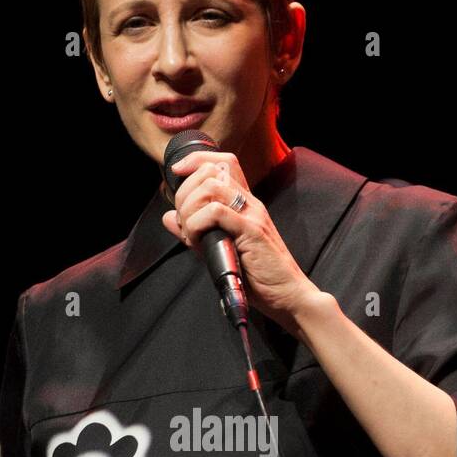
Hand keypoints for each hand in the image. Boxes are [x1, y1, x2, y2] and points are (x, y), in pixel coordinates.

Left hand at [160, 149, 321, 333]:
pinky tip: (196, 240)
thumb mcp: (219, 249)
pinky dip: (197, 224)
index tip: (176, 173)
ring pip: (211, 187)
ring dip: (190, 208)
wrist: (288, 295)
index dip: (196, 160)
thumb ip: (194, 231)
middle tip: (181, 220)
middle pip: (211, 171)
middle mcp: (250, 203)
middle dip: (185, 192)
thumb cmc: (259, 278)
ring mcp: (252, 215)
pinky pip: (216, 212)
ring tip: (190, 233)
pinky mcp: (251, 231)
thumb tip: (168, 218)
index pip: (223, 162)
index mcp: (246, 204)